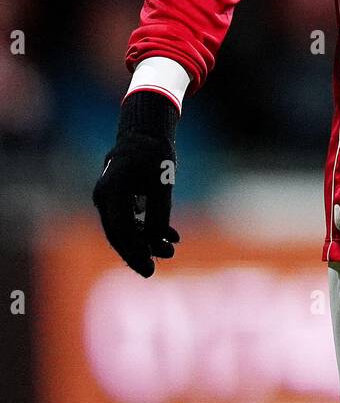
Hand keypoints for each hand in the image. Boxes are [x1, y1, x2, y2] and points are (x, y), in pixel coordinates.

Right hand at [92, 91, 180, 276]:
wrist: (146, 132)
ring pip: (124, 228)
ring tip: (171, 250)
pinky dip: (147, 228)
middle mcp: (104, 196)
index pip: (120, 230)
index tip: (149, 268)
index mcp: (112, 190)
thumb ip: (159, 215)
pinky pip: (129, 219)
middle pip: (118, 234)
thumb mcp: (163, 185)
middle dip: (137, 252)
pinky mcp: (118, 198)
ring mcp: (109, 197)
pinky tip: (171, 237)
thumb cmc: (155, 154)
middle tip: (153, 270)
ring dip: (146, 240)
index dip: (134, 252)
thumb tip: (157, 244)